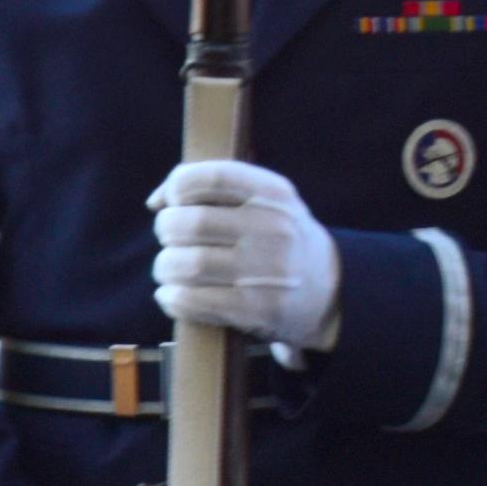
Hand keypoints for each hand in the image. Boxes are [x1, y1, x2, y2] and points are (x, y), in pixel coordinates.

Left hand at [151, 159, 344, 353]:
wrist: (330, 291)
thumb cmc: (281, 239)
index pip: (212, 176)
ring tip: (170, 269)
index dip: (179, 185)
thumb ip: (215, 190)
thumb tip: (156, 201)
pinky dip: (172, 298)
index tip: (174, 200)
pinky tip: (174, 295)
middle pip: (189, 223)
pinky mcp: (254, 309)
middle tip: (170, 239)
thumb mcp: (267, 201)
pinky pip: (192, 300)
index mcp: (274, 194)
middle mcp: (272, 228)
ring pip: (186, 264)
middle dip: (166, 231)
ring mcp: (265, 271)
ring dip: (165, 268)